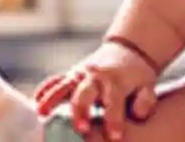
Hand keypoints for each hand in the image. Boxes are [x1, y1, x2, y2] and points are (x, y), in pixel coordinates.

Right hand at [32, 40, 159, 140]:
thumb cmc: (138, 77)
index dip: (114, 120)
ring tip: (42, 114)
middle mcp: (95, 76)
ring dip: (52, 100)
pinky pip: (55, 81)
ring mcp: (80, 74)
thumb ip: (146, 101)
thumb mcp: (148, 86)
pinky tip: (36, 102)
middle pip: (84, 94)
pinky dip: (45, 90)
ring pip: (63, 86)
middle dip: (81, 111)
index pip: (114, 102)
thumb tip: (137, 114)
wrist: (128, 52)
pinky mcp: (71, 75)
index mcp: (115, 81)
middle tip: (81, 129)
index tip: (116, 138)